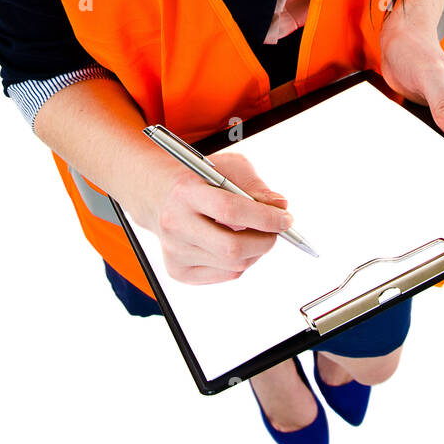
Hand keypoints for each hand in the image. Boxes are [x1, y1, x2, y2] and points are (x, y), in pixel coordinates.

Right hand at [148, 150, 293, 284]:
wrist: (158, 195)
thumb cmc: (197, 179)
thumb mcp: (225, 168)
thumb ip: (254, 186)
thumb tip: (280, 206)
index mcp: (185, 192)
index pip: (230, 211)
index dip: (264, 217)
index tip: (286, 219)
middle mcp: (175, 224)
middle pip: (231, 247)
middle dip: (265, 241)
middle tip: (277, 231)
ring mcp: (174, 252)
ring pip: (234, 266)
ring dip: (256, 252)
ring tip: (256, 234)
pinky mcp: (178, 271)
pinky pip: (226, 275)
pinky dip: (241, 262)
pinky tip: (236, 244)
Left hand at [380, 14, 443, 135]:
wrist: (400, 42)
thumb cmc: (417, 53)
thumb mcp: (430, 76)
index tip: (432, 138)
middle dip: (435, 143)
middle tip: (416, 123)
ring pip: (441, 142)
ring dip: (423, 138)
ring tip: (410, 117)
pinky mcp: (434, 117)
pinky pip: (428, 135)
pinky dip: (416, 132)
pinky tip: (408, 119)